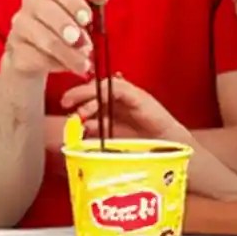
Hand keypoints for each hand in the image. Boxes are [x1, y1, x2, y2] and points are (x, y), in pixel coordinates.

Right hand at [1, 0, 111, 78]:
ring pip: (40, 35)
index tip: (87, 19)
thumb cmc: (63, 30)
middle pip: (43, 7)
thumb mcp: (82, 13)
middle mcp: (31, 3)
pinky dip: (54, 64)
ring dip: (66, 52)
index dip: (72, 1)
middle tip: (85, 45)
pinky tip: (66, 67)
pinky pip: (33, 56)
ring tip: (84, 65)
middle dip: (66, 26)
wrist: (35, 58)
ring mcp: (19, 27)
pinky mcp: (15, 50)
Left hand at [59, 74, 187, 141]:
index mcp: (111, 107)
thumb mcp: (113, 138)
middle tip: (65, 102)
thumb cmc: (143, 146)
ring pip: (104, 86)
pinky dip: (107, 92)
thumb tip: (79, 125)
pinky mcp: (140, 97)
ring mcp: (130, 96)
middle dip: (78, 94)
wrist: (171, 149)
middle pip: (94, 89)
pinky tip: (98, 100)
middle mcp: (119, 99)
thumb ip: (98, 130)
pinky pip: (119, 88)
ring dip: (89, 95)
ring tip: (80, 109)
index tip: (65, 105)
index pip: (90, 96)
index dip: (77, 97)